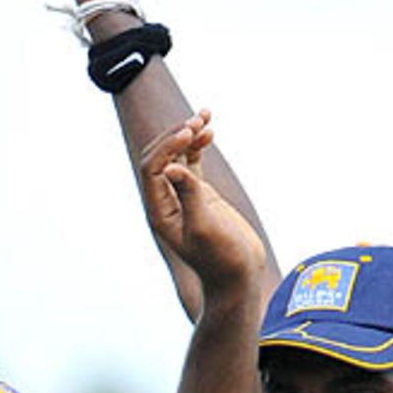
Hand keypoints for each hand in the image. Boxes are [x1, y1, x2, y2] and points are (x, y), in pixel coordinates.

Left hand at [140, 112, 266, 290]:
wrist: (239, 276)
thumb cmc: (222, 259)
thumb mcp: (205, 228)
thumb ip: (189, 196)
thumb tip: (172, 168)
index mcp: (159, 211)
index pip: (152, 168)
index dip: (167, 147)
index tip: (189, 134)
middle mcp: (166, 201)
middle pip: (161, 156)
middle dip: (176, 135)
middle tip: (196, 122)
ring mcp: (183, 196)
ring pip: (177, 156)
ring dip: (188, 134)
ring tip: (205, 117)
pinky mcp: (200, 195)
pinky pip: (193, 163)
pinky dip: (199, 145)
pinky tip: (210, 130)